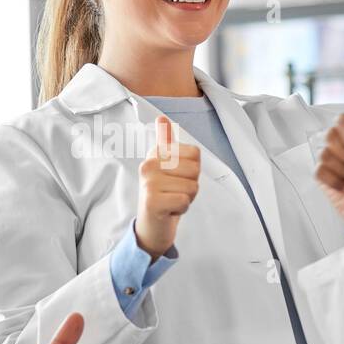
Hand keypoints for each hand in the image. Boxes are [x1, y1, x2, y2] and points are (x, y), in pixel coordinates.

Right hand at [135, 116, 199, 259]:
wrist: (151, 225)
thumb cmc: (163, 193)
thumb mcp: (165, 165)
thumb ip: (165, 142)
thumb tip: (161, 118)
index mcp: (155, 153)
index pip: (194, 153)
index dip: (192, 170)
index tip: (177, 178)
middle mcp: (149, 165)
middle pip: (195, 170)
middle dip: (190, 185)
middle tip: (174, 192)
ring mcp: (149, 183)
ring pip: (192, 187)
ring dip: (186, 198)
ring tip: (171, 200)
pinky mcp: (153, 202)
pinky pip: (185, 200)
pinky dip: (182, 209)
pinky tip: (169, 210)